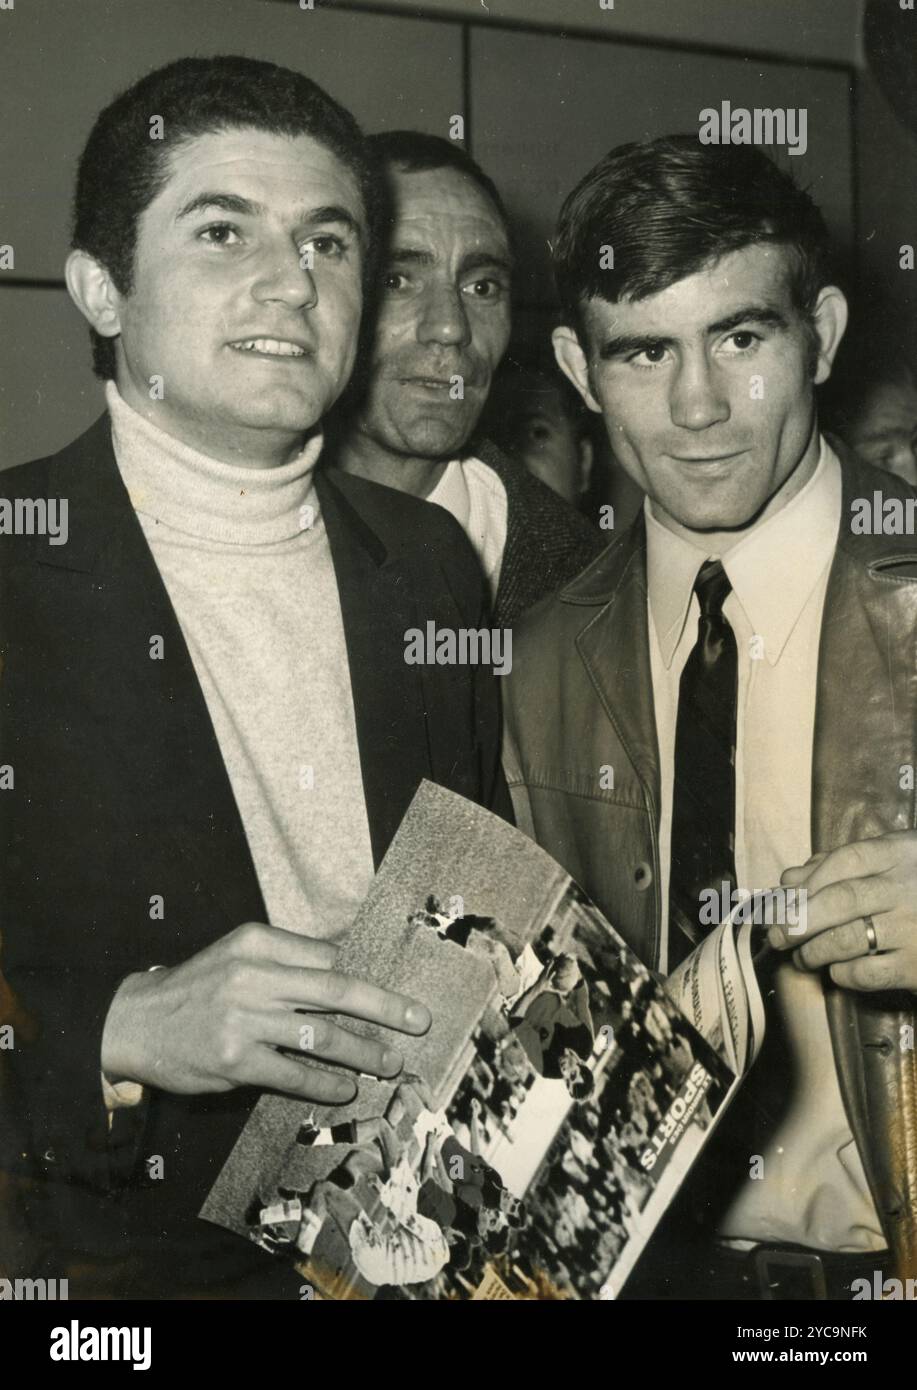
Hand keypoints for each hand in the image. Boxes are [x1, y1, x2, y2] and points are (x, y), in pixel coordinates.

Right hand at [101, 921, 430, 1103]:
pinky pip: (295, 1073)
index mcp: (258, 942)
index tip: (395, 995)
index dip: (366, 978)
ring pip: (322, 1035)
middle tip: (418, 1021)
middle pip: (337, 990)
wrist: (135, 1021)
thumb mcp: (237, 956)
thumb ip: (286, 961)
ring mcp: (243, 1018)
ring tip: (389, 1063)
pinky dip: (326, 1083)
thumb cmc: (197, 988)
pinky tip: (346, 1088)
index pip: (328, 957)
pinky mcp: (234, 1060)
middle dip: (385, 1007)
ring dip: (363, 1051)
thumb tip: (347, 973)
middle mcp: (254, 975)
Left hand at [768, 832, 916, 991]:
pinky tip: (837, 972)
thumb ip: (842, 863)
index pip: (846, 860)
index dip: (808, 881)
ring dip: (813, 950)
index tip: (783, 900)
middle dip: (799, 919)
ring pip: (848, 938)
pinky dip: (843, 974)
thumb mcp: (895, 860)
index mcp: (902, 854)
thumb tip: (789, 878)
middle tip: (777, 935)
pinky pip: (868, 973)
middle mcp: (909, 888)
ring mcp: (915, 928)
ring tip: (801, 957)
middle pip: (841, 899)